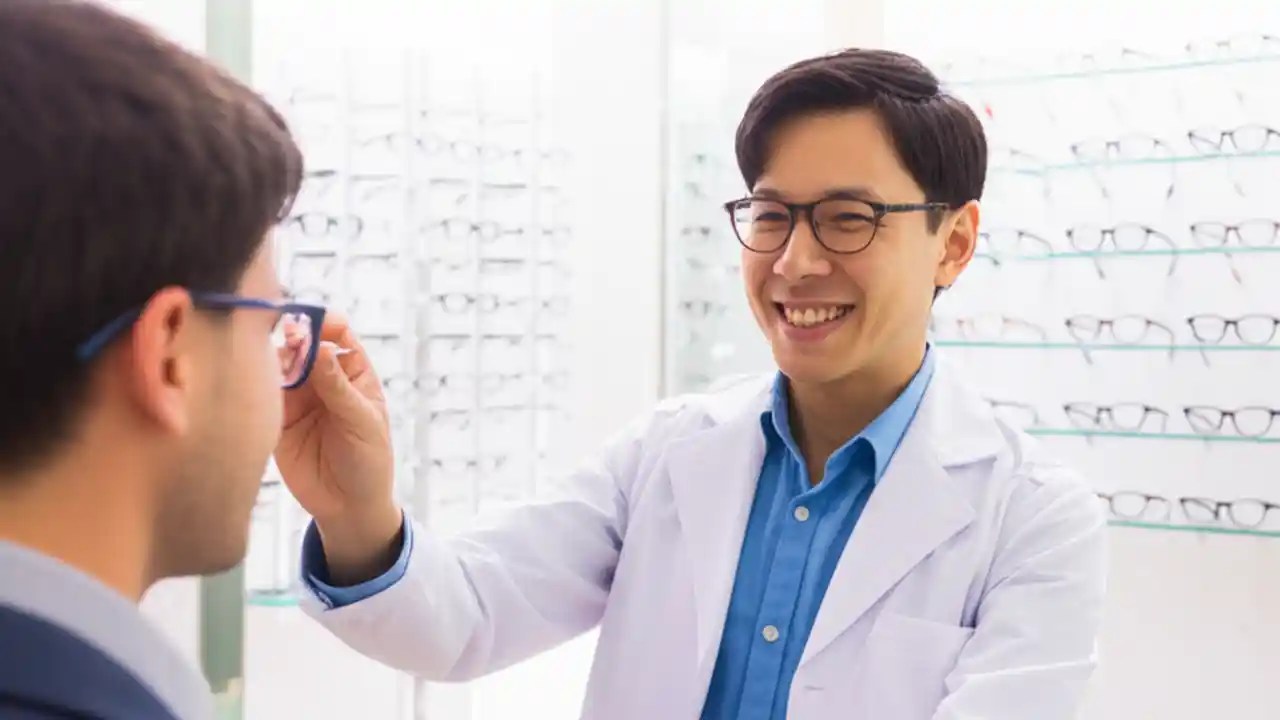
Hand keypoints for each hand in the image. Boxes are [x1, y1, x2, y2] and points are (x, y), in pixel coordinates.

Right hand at [275, 314, 401, 581]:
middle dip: (294, 337)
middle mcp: (323, 379)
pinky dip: (256, 385)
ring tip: (273, 364)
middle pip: (304, 344)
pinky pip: (263, 394)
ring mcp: (298, 397)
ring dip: (273, 359)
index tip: (312, 324)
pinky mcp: (276, 418)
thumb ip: (338, 387)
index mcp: (353, 372)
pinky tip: (254, 383)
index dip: (324, 324)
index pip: (338, 334)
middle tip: (287, 339)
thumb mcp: (361, 422)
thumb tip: (320, 348)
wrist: (348, 506)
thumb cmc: (368, 461)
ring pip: (279, 365)